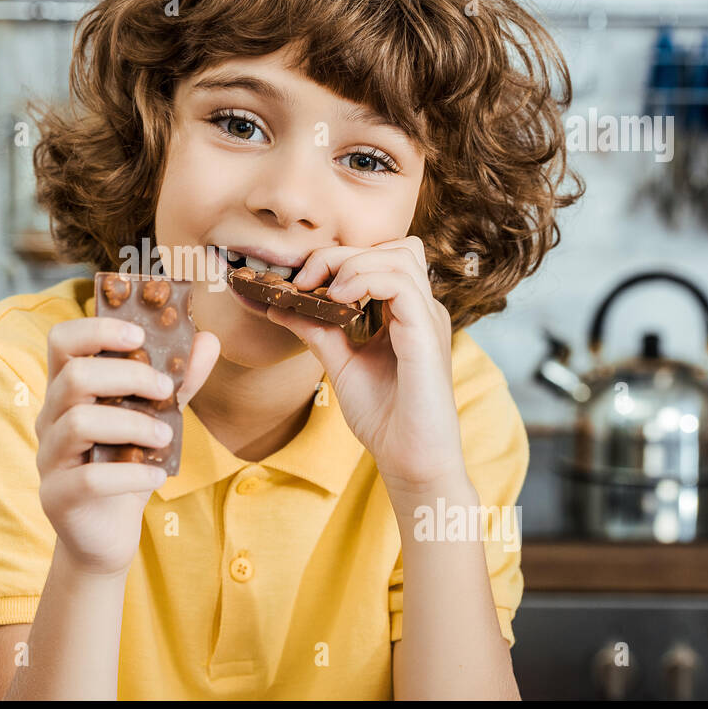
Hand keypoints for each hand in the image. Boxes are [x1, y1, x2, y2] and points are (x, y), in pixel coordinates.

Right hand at [35, 315, 219, 576]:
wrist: (105, 534)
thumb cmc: (125, 466)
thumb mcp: (155, 420)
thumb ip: (177, 382)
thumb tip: (208, 340)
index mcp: (67, 390)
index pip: (62, 340)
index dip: (97, 329)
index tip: (140, 336)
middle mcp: (50, 418)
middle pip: (75, 376)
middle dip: (128, 376)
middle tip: (165, 390)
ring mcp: (49, 457)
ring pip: (80, 422)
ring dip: (134, 424)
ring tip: (166, 436)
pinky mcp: (57, 496)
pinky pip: (91, 478)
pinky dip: (132, 473)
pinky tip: (158, 475)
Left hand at [265, 236, 464, 492]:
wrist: (410, 460)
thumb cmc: (384, 418)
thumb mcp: (340, 364)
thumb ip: (317, 330)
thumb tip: (279, 305)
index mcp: (406, 313)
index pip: (380, 258)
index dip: (338, 258)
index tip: (297, 282)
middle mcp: (421, 309)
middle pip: (390, 247)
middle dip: (339, 254)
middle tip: (302, 281)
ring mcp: (428, 318)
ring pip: (397, 256)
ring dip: (349, 263)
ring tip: (318, 290)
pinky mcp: (428, 333)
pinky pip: (400, 282)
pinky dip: (363, 279)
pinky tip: (337, 300)